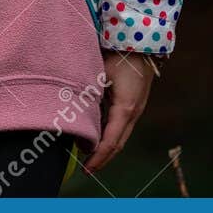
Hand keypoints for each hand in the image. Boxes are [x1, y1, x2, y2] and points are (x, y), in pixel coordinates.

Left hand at [83, 49, 158, 175]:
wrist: (140, 43)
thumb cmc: (117, 56)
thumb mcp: (100, 76)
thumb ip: (88, 96)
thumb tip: (73, 116)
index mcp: (125, 109)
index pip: (111, 142)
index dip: (98, 157)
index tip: (87, 169)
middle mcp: (133, 113)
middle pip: (117, 144)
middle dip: (102, 158)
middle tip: (86, 170)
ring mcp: (135, 109)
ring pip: (120, 135)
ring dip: (105, 147)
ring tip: (87, 155)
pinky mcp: (133, 103)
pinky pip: (120, 125)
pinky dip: (108, 134)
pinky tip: (96, 136)